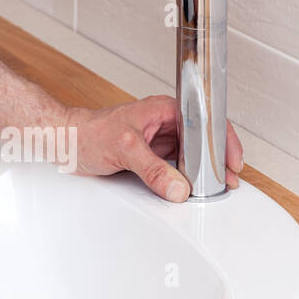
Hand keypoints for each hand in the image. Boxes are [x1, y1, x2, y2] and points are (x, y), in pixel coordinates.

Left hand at [64, 96, 243, 201]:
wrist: (66, 142)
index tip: (232, 161)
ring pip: (190, 156)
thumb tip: (177, 187)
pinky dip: (183, 179)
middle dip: (216, 161)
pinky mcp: (150, 157)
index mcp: (165, 109)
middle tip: (226, 180)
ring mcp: (158, 141)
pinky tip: (188, 189)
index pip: (205, 121)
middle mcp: (165, 123)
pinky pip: (174, 167)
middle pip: (202, 141)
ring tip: (211, 187)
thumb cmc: (88, 132)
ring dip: (200, 172)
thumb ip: (152, 169)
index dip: (223, 141)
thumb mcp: (125, 148)